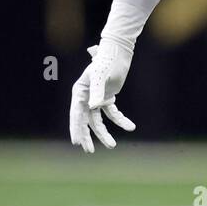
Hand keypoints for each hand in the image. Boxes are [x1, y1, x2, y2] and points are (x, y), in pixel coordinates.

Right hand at [69, 39, 135, 153]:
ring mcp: (96, 99)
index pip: (76, 114)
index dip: (76, 129)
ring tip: (112, 146)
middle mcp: (86, 97)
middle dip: (87, 136)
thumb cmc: (106, 62)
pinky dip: (121, 120)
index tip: (77, 143)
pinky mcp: (108, 98)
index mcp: (79, 92)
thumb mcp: (101, 76)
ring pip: (98, 121)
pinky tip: (130, 126)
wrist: (118, 53)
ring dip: (104, 133)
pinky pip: (113, 114)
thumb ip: (97, 92)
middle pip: (85, 121)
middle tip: (90, 151)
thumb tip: (93, 107)